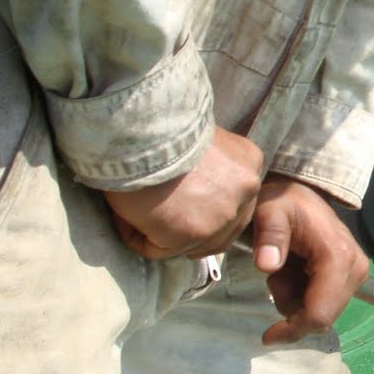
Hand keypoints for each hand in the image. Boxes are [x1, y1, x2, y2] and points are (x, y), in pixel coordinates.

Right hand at [104, 127, 263, 259]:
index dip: (202, 210)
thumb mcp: (200, 142)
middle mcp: (246, 190)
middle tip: (154, 217)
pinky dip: (136, 237)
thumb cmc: (157, 126)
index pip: (236, 206)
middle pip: (221, 233)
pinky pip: (158, 250)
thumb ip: (211, 171)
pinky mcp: (192, 233)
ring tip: (135, 211)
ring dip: (162, 236)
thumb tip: (194, 198)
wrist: (138, 123)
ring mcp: (222, 214)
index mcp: (249, 164)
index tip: (175, 201)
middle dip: (188, 231)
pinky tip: (124, 215)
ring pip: (191, 245)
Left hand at [249, 178, 371, 345]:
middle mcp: (355, 269)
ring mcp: (356, 273)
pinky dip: (302, 295)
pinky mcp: (352, 276)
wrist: (299, 193)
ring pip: (321, 313)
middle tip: (276, 278)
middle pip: (321, 317)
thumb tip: (267, 266)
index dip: (293, 331)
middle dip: (292, 308)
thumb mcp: (269, 211)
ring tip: (284, 269)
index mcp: (337, 257)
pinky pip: (324, 303)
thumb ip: (269, 236)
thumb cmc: (283, 201)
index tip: (267, 336)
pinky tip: (295, 271)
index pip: (319, 313)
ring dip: (295, 300)